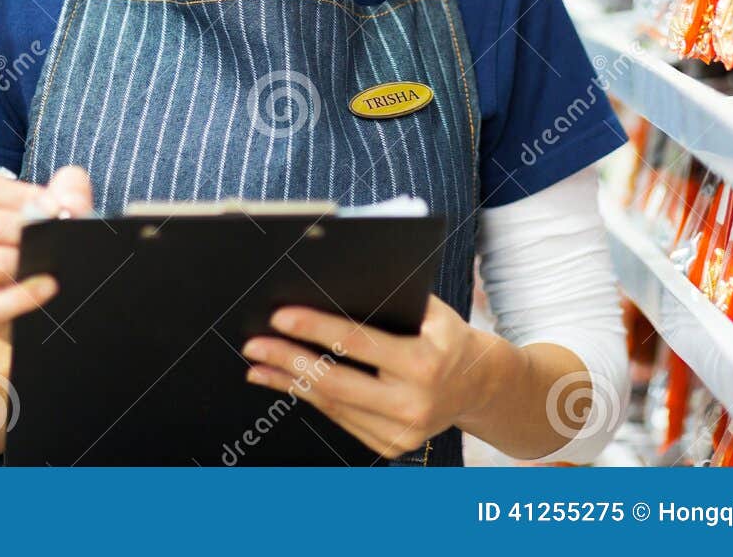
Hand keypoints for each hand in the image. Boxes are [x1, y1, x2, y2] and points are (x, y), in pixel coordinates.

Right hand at [0, 164, 92, 343]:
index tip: (52, 205)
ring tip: (51, 261)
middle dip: (27, 226)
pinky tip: (50, 286)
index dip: (18, 193)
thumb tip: (67, 205)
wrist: (61, 295)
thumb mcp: (65, 210)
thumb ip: (70, 190)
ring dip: (24, 260)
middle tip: (56, 231)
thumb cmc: (53, 246)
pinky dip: (25, 295)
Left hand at [241, 295, 493, 458]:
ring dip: (289, 383)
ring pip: (333, 404)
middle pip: (336, 381)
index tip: (281, 317)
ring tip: (258, 364)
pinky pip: (341, 419)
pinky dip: (310, 399)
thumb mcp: (431, 312)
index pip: (359, 344)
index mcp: (424, 363)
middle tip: (254, 344)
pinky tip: (285, 383)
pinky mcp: (391, 446)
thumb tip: (328, 285)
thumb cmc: (446, 336)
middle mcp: (413, 403)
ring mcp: (401, 432)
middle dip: (289, 360)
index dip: (316, 329)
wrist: (478, 385)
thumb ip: (390, 301)